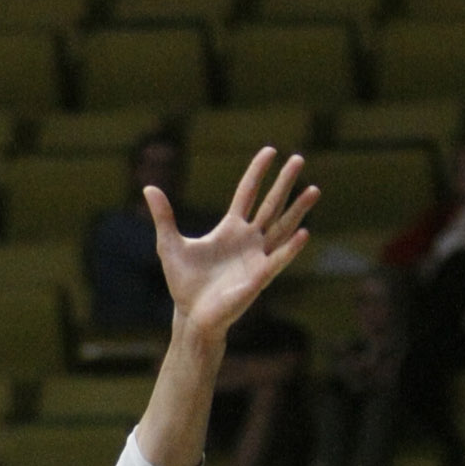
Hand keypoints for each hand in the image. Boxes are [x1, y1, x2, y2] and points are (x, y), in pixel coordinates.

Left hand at [148, 148, 317, 338]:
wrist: (191, 314)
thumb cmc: (184, 282)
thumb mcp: (169, 244)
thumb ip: (164, 216)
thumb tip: (149, 188)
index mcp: (230, 229)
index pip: (248, 193)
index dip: (258, 172)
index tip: (271, 151)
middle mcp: (249, 239)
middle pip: (271, 204)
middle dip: (284, 182)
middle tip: (299, 158)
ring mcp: (257, 257)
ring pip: (282, 228)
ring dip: (298, 210)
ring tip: (314, 189)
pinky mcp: (259, 277)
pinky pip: (278, 259)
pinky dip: (290, 247)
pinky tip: (304, 232)